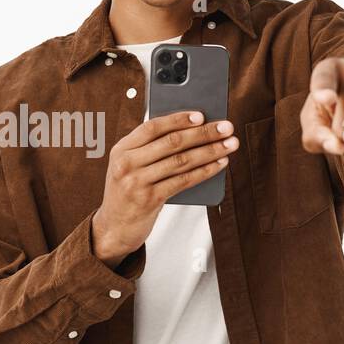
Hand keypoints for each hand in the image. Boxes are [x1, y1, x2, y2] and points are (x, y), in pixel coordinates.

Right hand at [91, 110, 237, 265]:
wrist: (114, 228)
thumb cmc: (129, 192)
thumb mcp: (130, 167)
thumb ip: (150, 149)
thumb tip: (192, 131)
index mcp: (121, 149)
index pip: (152, 127)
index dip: (178, 119)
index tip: (202, 115)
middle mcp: (127, 163)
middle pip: (172, 142)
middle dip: (203, 133)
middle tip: (226, 128)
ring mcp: (137, 182)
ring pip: (181, 160)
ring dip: (210, 151)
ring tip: (230, 144)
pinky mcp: (150, 199)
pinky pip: (183, 181)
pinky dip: (205, 171)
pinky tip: (219, 164)